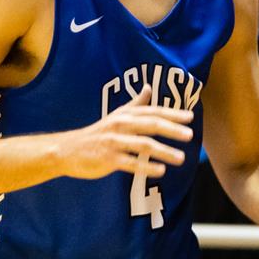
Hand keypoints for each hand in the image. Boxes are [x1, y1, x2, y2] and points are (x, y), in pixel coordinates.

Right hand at [59, 85, 193, 180]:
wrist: (68, 149)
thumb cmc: (97, 132)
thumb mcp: (116, 115)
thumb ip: (135, 104)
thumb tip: (148, 87)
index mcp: (126, 114)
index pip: (153, 112)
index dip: (172, 114)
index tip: (190, 117)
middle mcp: (121, 125)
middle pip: (151, 125)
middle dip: (172, 129)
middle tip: (190, 134)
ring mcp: (114, 141)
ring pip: (144, 145)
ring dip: (164, 151)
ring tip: (181, 158)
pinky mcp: (108, 158)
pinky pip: (130, 163)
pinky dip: (146, 166)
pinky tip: (161, 170)